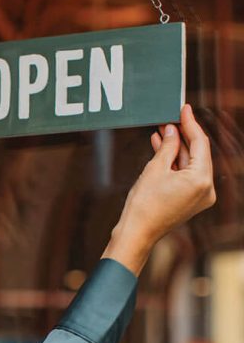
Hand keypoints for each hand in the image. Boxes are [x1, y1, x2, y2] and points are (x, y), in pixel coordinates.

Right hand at [103, 104, 215, 274]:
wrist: (136, 233)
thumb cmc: (143, 205)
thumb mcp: (154, 169)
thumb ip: (167, 147)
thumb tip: (172, 131)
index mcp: (201, 179)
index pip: (200, 143)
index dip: (189, 124)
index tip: (183, 109)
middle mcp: (206, 188)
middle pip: (197, 154)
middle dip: (182, 137)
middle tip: (169, 120)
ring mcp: (200, 196)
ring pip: (190, 165)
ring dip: (176, 150)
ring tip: (160, 134)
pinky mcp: (191, 201)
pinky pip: (186, 176)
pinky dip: (175, 165)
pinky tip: (162, 152)